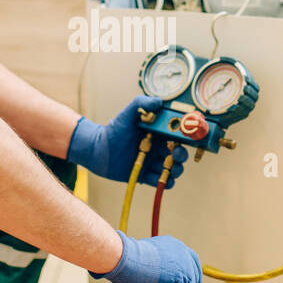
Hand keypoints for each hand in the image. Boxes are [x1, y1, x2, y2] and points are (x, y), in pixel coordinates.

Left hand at [67, 95, 189, 187]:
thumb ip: (141, 104)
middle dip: (181, 156)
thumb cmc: (114, 130)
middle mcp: (157, 148)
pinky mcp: (146, 176)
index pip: (177, 136)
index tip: (184, 139)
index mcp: (158, 134)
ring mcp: (152, 162)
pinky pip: (161, 181)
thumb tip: (159, 101)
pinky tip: (163, 179)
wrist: (97, 150)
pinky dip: (166, 182)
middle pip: (178, 154)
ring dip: (175, 170)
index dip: (184, 139)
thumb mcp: (127, 114)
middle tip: (175, 155)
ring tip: (170, 169)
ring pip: (172, 169)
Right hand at [89, 230, 202, 282]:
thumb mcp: (145, 263)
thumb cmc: (127, 260)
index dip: (186, 275)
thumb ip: (157, 272)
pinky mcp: (185, 279)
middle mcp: (182, 252)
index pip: (189, 261)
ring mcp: (186, 265)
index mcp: (172, 245)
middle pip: (194, 275)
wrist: (125, 259)